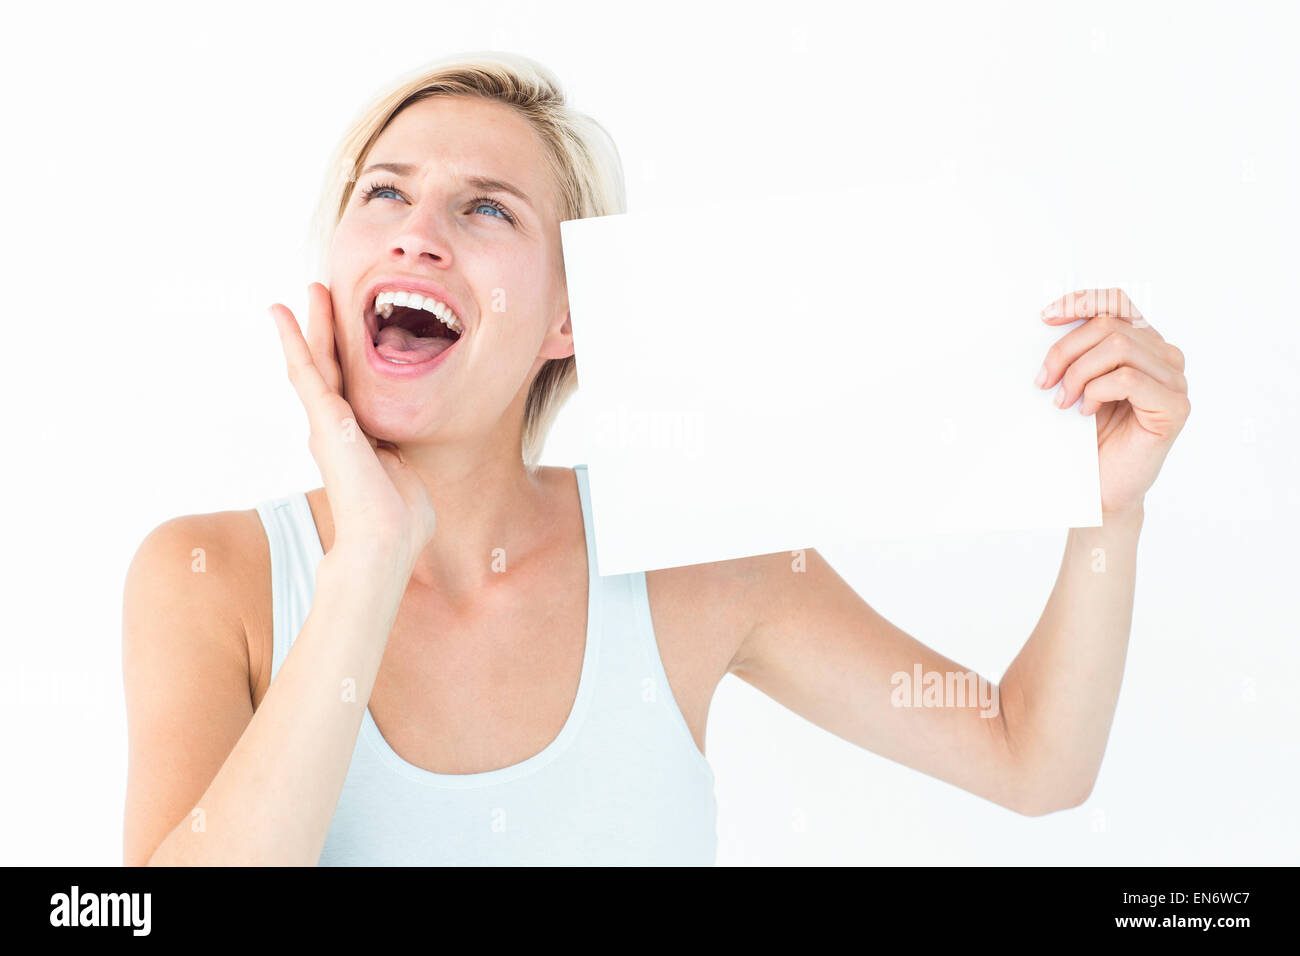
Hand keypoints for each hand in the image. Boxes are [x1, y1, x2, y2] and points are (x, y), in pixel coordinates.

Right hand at [269, 282, 436, 568]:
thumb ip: (398, 453)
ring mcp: (328, 423)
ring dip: (310, 325)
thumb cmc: (401, 519)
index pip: (351, 387)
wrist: (386, 539)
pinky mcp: (325, 420)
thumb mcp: (404, 471)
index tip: (351, 327)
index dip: (348, 356)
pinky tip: (282, 314)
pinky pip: (306, 371)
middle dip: (326, 330)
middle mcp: (336, 428)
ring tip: (308, 291)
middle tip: (322, 292)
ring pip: (315, 362)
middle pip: (330, 367)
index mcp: (357, 438)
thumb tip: (402, 454)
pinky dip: (292, 340)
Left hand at [1035, 288, 1190, 519]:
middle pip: (1109, 326)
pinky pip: (1129, 379)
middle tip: (1043, 382)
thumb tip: (1046, 322)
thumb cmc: (1088, 438)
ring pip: (1119, 347)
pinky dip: (1097, 391)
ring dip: (1078, 373)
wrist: (1100, 488)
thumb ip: (1076, 352)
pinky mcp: (1175, 407)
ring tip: (1062, 401)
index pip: (1116, 301)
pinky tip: (1086, 412)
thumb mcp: (1075, 384)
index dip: (1080, 302)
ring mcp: (1174, 381)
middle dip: (1066, 351)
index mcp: (1143, 343)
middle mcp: (1164, 356)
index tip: (1044, 318)